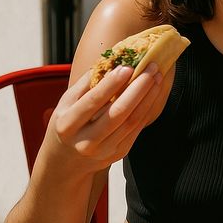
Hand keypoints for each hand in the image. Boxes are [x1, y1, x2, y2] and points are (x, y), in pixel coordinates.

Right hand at [48, 63, 163, 171]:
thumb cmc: (67, 123)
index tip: (127, 66)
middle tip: (151, 68)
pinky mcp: (118, 154)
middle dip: (138, 88)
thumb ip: (86, 83)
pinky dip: (146, 109)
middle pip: (118, 113)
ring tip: (157, 78)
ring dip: (148, 98)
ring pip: (132, 122)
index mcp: (68, 124)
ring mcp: (103, 151)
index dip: (111, 84)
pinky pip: (136, 129)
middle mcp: (86, 141)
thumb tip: (111, 61)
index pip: (93, 101)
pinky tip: (153, 94)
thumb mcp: (66, 103)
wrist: (66, 161)